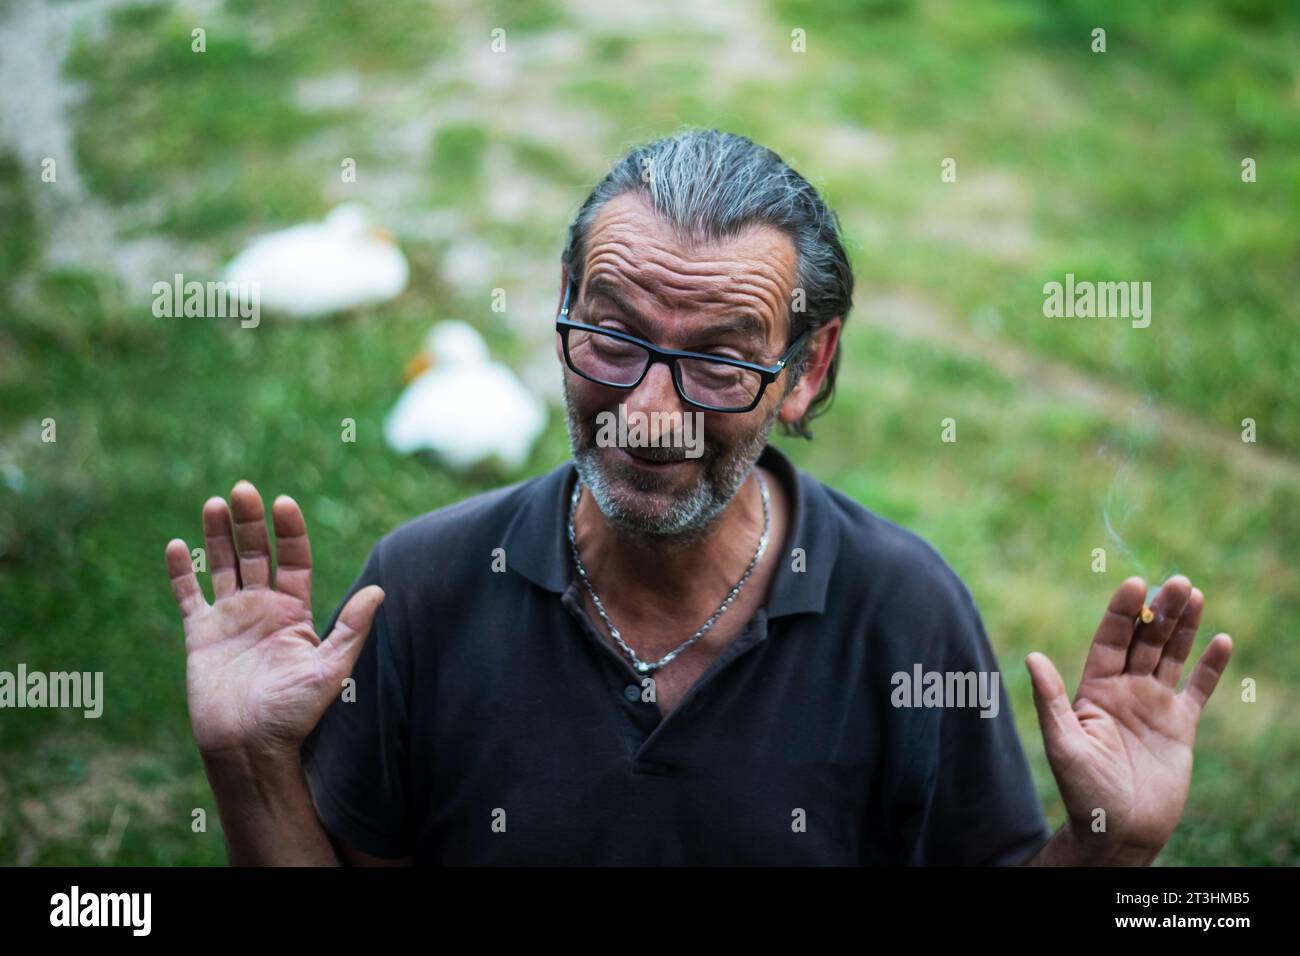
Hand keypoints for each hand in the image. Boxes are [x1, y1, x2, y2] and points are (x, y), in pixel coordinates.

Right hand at [165, 481, 383, 760]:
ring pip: (222, 566)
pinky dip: (181, 573)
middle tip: (244, 489)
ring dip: (217, 535)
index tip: (283, 504)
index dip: (288, 530)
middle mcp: (262, 608)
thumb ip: (352, 628)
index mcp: (294, 611)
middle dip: (250, 522)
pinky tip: (177, 545)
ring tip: (216, 503)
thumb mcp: (331, 669)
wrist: (250, 747)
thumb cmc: (295, 714)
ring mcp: (230, 619)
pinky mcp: (201, 635)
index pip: (293, 558)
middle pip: (255, 553)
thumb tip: (380, 591)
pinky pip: (189, 597)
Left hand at [1025, 575, 1232, 863]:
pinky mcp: (1181, 724)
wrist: (1118, 830)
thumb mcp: (1063, 743)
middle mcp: (1125, 689)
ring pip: (1171, 655)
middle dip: (1160, 610)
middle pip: (1145, 640)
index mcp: (1095, 688)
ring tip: (1195, 594)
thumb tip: (1032, 657)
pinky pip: (1198, 688)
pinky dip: (1211, 666)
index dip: (1122, 612)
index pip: (1110, 639)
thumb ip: (1051, 700)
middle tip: (1178, 581)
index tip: (1134, 583)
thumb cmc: (1083, 790)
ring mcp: (1154, 704)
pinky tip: (1222, 640)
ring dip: (1184, 626)